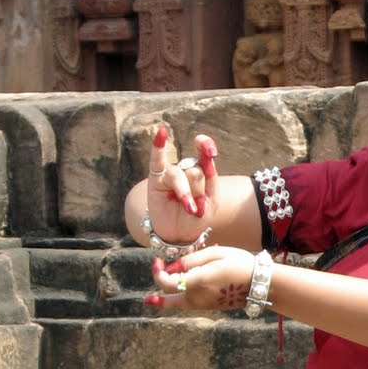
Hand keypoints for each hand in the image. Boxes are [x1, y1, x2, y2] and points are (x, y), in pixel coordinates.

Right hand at [144, 123, 219, 246]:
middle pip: (195, 169)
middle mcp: (185, 170)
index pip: (203, 152)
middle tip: (196, 208)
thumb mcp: (211, 203)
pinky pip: (157, 160)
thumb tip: (207, 160)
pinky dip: (158, 147)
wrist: (179, 235)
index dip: (205, 146)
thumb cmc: (195, 219)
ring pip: (181, 174)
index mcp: (201, 172)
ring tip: (190, 209)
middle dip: (199, 190)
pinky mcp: (157, 180)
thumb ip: (210, 181)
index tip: (211, 152)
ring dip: (186, 193)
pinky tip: (161, 132)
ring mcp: (170, 174)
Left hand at [146, 242, 255, 311]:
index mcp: (198, 282)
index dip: (157, 272)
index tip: (158, 260)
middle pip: (168, 297)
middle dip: (160, 282)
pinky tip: (185, 281)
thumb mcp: (215, 254)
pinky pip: (189, 302)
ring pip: (177, 301)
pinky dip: (182, 292)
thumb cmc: (239, 263)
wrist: (260, 284)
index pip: (166, 283)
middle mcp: (197, 298)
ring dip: (170, 289)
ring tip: (169, 273)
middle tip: (160, 266)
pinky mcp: (209, 307)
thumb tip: (171, 268)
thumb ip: (191, 260)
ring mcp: (203, 305)